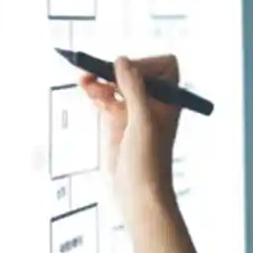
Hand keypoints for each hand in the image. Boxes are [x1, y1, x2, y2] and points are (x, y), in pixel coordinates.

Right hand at [79, 55, 181, 204]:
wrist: (138, 193)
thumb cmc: (148, 160)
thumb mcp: (142, 120)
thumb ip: (133, 89)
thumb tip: (122, 60)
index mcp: (169, 99)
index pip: (164, 66)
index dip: (147, 64)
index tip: (128, 75)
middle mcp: (153, 102)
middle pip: (136, 72)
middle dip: (116, 70)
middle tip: (98, 72)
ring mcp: (134, 112)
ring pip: (117, 84)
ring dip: (101, 79)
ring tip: (84, 79)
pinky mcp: (117, 122)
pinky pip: (106, 98)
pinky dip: (96, 91)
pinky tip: (86, 88)